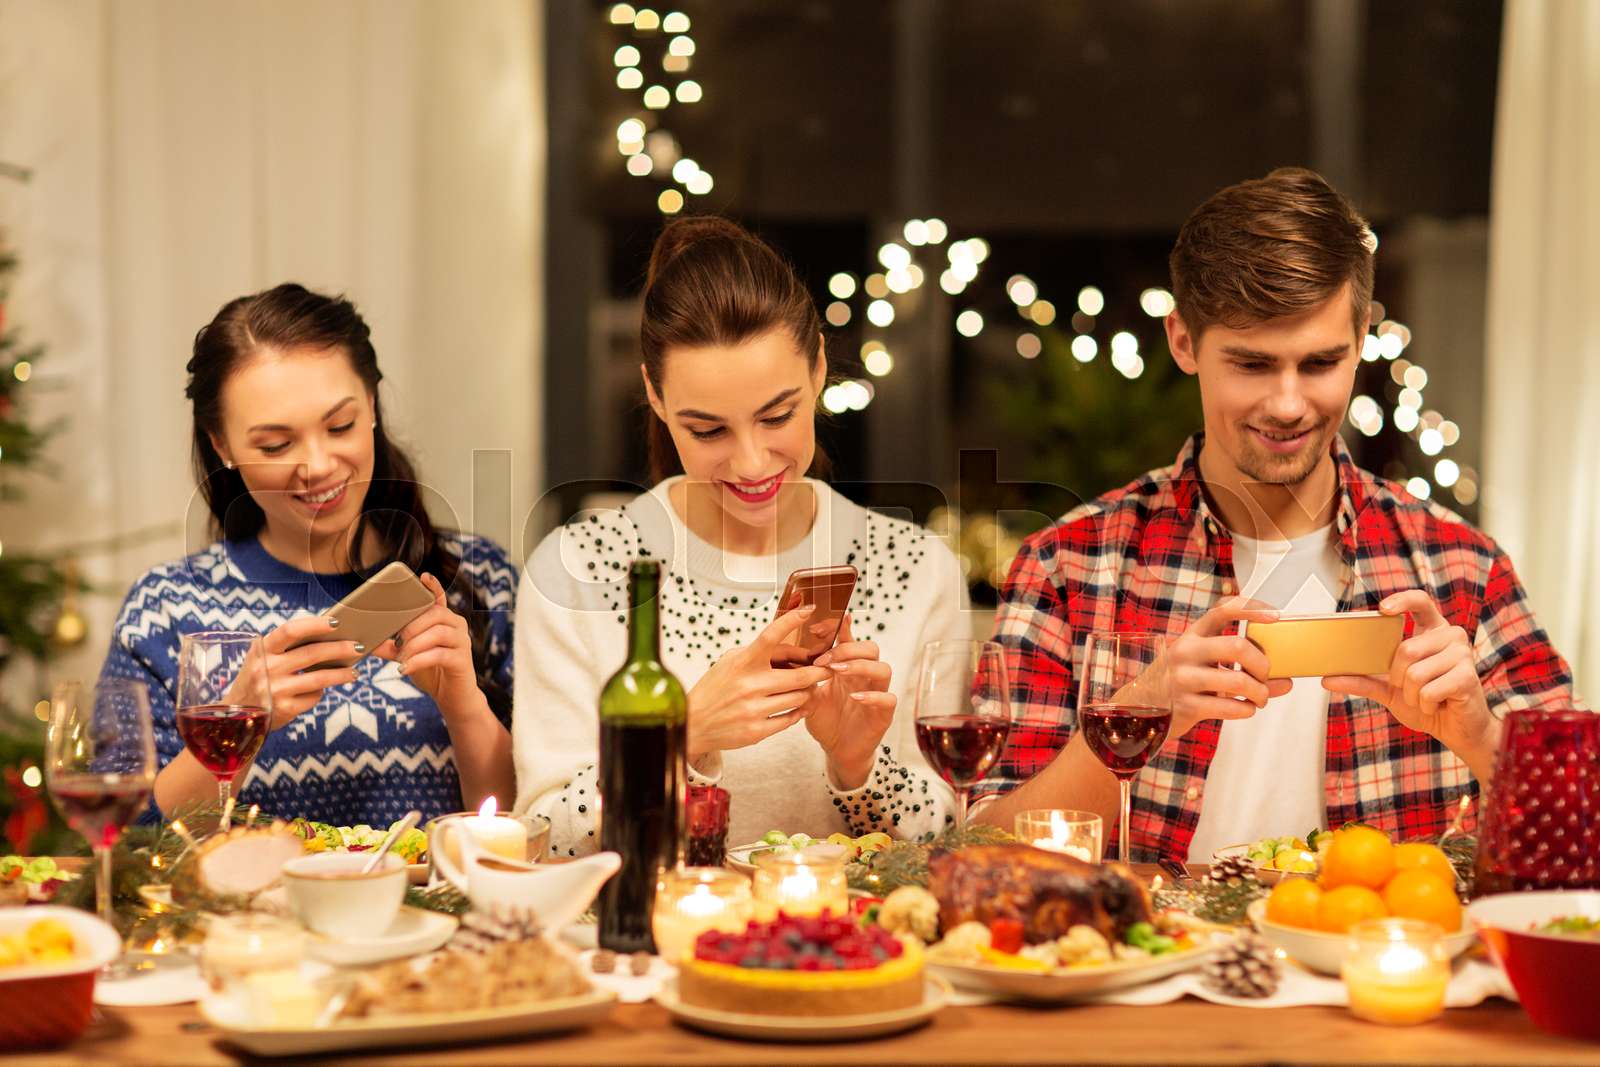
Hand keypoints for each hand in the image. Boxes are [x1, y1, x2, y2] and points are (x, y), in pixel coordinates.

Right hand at [255, 617, 362, 729]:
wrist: (236, 714)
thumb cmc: (259, 677)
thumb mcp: (263, 657)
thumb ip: (286, 647)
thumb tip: (329, 636)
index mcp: (262, 649)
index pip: (290, 631)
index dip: (315, 625)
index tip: (336, 622)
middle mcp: (266, 668)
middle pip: (312, 654)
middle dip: (340, 649)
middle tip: (358, 646)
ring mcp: (275, 690)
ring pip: (319, 678)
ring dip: (341, 674)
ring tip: (354, 672)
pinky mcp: (284, 709)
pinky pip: (313, 697)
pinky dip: (320, 692)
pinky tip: (322, 690)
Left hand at [371, 573, 485, 719]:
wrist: (452, 697)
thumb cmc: (430, 671)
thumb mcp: (407, 656)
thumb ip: (391, 647)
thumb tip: (365, 641)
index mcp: (444, 620)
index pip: (439, 598)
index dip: (433, 587)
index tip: (424, 577)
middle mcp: (456, 626)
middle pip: (435, 614)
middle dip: (411, 626)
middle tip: (397, 642)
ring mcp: (462, 642)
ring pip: (438, 633)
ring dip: (414, 645)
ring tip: (401, 659)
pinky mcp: (462, 660)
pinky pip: (439, 654)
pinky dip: (419, 660)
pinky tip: (405, 669)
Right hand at [687, 606, 832, 761]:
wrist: (693, 722)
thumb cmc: (715, 688)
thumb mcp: (731, 661)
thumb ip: (760, 653)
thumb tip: (795, 649)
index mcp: (742, 662)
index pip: (771, 636)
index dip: (791, 621)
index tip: (808, 610)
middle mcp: (749, 685)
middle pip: (800, 675)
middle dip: (820, 671)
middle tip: (828, 667)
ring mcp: (754, 709)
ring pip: (799, 697)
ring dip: (807, 691)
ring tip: (805, 688)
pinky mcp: (757, 731)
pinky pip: (791, 719)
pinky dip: (798, 711)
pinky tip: (796, 706)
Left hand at [805, 614, 896, 788]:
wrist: (837, 750)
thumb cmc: (826, 721)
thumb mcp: (810, 697)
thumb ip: (807, 678)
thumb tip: (791, 658)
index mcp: (849, 668)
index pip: (850, 639)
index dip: (837, 628)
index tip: (816, 629)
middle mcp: (866, 677)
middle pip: (871, 648)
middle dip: (848, 648)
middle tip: (824, 659)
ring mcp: (877, 694)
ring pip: (883, 669)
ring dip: (860, 666)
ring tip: (837, 672)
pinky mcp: (883, 714)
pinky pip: (888, 698)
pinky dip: (872, 695)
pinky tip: (855, 697)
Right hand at [1165, 597, 1291, 738]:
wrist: (1141, 708)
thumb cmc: (1181, 683)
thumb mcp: (1205, 667)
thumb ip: (1244, 670)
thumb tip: (1286, 682)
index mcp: (1192, 636)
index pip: (1222, 611)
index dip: (1251, 609)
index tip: (1276, 616)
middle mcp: (1185, 652)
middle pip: (1238, 645)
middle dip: (1262, 664)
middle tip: (1265, 676)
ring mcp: (1183, 679)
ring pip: (1238, 680)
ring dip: (1259, 692)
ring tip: (1259, 699)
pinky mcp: (1185, 705)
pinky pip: (1229, 706)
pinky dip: (1246, 709)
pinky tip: (1245, 709)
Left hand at [1322, 591, 1494, 756]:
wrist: (1455, 730)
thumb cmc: (1426, 702)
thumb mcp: (1388, 690)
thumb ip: (1361, 680)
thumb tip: (1327, 679)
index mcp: (1431, 631)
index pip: (1420, 601)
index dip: (1402, 600)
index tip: (1383, 610)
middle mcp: (1450, 637)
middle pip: (1406, 648)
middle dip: (1398, 677)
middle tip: (1408, 688)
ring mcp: (1463, 655)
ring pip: (1415, 673)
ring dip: (1411, 695)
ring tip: (1426, 698)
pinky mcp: (1468, 677)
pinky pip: (1428, 691)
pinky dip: (1425, 705)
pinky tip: (1437, 705)